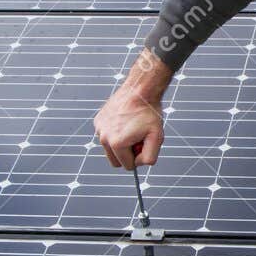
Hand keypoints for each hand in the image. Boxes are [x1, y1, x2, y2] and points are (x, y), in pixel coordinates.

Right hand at [94, 48, 171, 168]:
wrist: (139, 90)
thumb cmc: (149, 113)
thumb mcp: (157, 137)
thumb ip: (150, 157)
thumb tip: (139, 164)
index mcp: (117, 144)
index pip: (128, 166)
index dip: (139, 157)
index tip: (144, 143)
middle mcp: (104, 137)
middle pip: (116, 161)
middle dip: (128, 154)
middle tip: (138, 138)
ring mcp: (99, 128)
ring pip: (111, 148)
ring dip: (121, 143)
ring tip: (132, 128)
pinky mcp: (98, 121)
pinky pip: (107, 135)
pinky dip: (116, 132)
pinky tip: (125, 120)